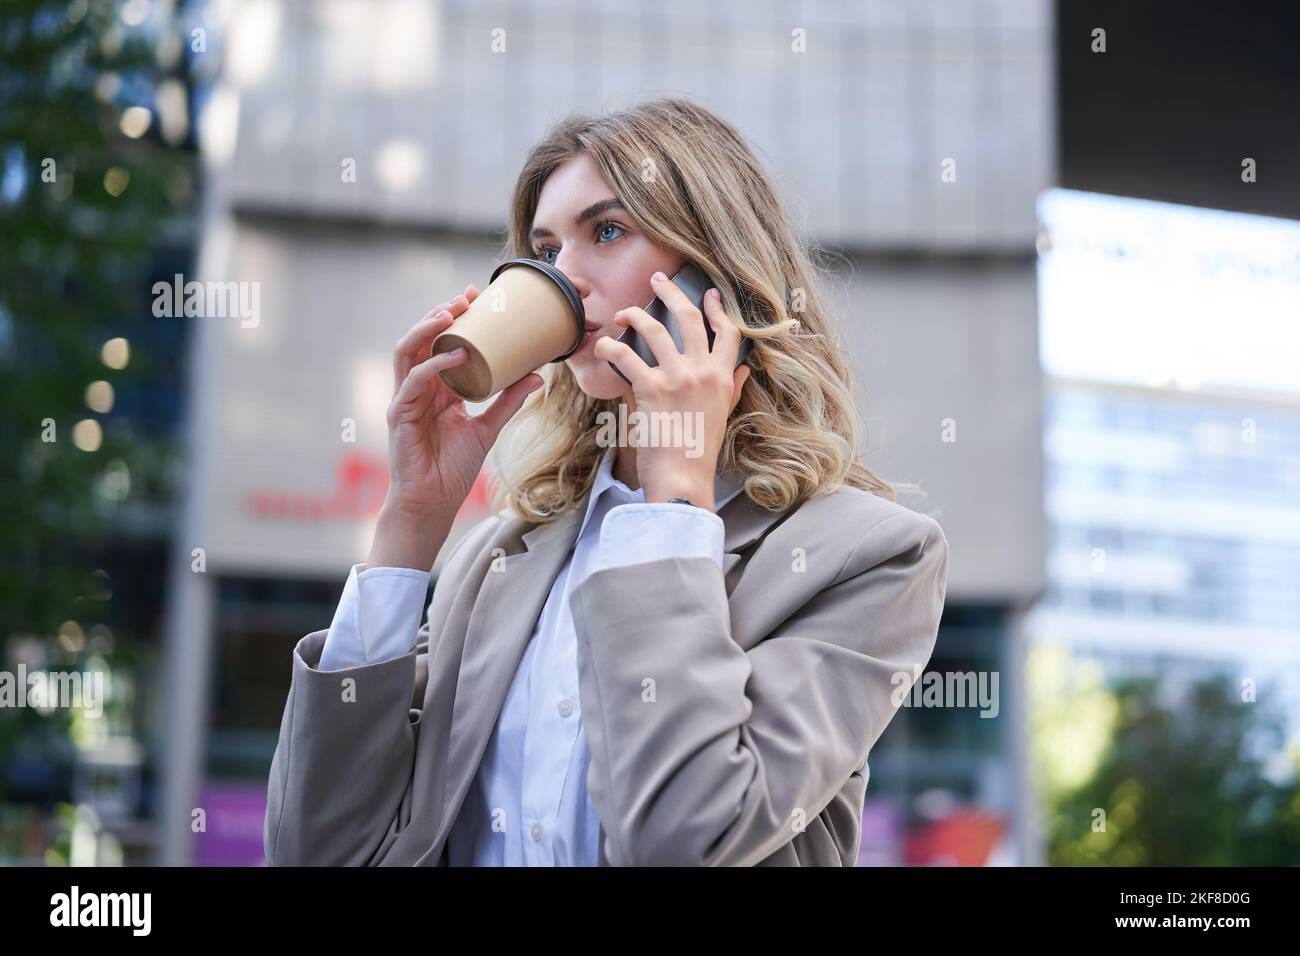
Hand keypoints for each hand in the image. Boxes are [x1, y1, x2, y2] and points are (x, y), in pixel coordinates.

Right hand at [371, 284, 543, 568]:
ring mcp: (405, 399)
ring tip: (452, 312)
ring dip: (428, 328)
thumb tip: (538, 377)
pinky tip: (455, 353)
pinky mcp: (399, 414)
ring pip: (408, 351)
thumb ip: (508, 401)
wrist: (433, 503)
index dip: (455, 317)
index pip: (440, 343)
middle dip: (441, 313)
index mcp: (436, 388)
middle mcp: (417, 388)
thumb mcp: (488, 428)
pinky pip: (413, 381)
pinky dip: (434, 365)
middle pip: (422, 339)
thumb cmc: (453, 469)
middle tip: (466, 297)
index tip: (477, 296)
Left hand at [595, 271, 750, 507]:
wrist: (683, 478)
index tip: (708, 293)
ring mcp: (678, 378)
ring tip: (624, 313)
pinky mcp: (651, 388)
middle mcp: (704, 372)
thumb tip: (744, 369)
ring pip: (656, 329)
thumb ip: (733, 389)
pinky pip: (626, 356)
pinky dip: (611, 347)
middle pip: (691, 318)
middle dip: (672, 293)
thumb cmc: (699, 452)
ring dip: (636, 315)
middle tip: (657, 280)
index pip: (728, 333)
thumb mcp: (724, 416)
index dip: (718, 309)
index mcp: (723, 378)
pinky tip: (603, 347)